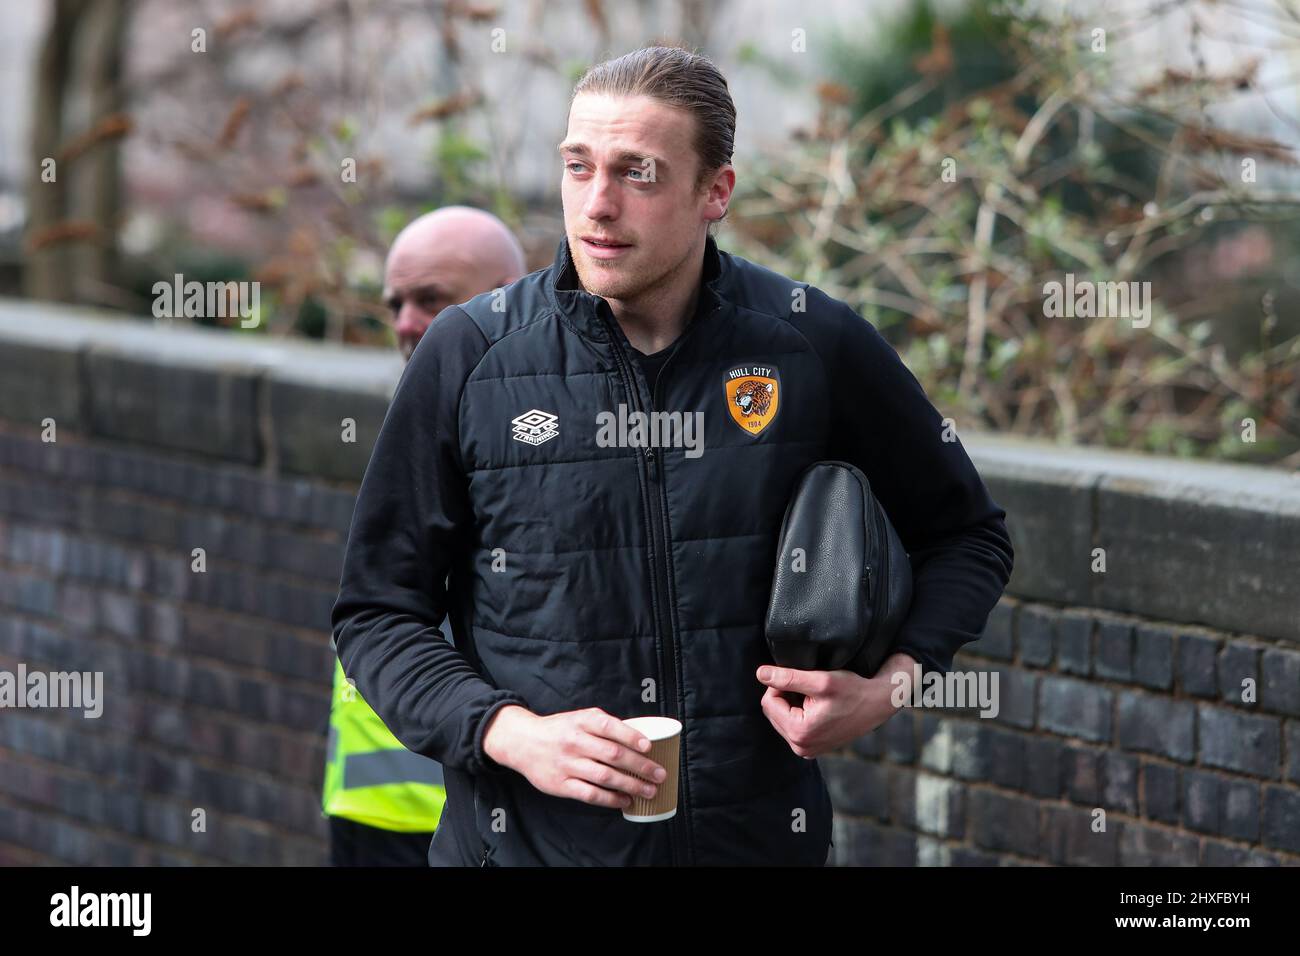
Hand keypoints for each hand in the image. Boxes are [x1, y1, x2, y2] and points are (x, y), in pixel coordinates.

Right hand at [482, 705, 667, 809]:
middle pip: (613, 755)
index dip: (631, 737)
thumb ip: (604, 726)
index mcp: (582, 721)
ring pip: (605, 777)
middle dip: (640, 766)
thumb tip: (638, 738)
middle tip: (659, 774)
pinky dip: (611, 799)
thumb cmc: (559, 729)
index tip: (649, 746)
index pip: (610, 727)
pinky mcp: (561, 785)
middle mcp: (575, 741)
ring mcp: (567, 764)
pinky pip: (590, 794)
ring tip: (649, 790)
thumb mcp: (579, 718)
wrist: (523, 742)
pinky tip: (625, 800)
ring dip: (631, 785)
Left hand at [756, 652, 917, 758]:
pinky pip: (793, 725)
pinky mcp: (812, 747)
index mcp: (800, 733)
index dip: (781, 685)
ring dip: (793, 703)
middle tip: (811, 688)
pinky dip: (800, 712)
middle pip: (773, 712)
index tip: (803, 679)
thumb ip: (788, 677)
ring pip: (782, 717)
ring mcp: (807, 750)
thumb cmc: (854, 690)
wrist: (879, 703)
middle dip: (786, 696)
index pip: (768, 702)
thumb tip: (760, 673)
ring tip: (816, 697)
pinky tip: (818, 706)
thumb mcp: (821, 680)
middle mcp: (801, 748)